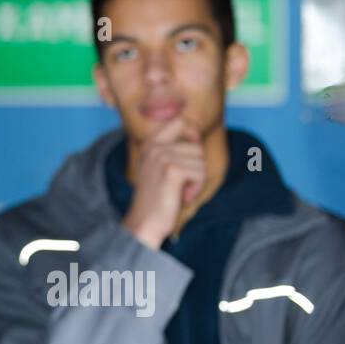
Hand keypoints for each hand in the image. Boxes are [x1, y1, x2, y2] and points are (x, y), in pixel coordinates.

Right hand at [121, 116, 206, 248]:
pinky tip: (182, 196)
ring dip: (197, 180)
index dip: (192, 135)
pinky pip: (200, 173)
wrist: (144, 222)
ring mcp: (161, 156)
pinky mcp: (172, 170)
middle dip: (197, 166)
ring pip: (201, 161)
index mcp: (150, 143)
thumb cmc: (157, 198)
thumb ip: (172, 149)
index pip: (180, 121)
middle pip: (196, 145)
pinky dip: (196, 189)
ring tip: (179, 191)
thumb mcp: (159, 167)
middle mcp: (154, 146)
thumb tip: (196, 133)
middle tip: (181, 182)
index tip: (190, 155)